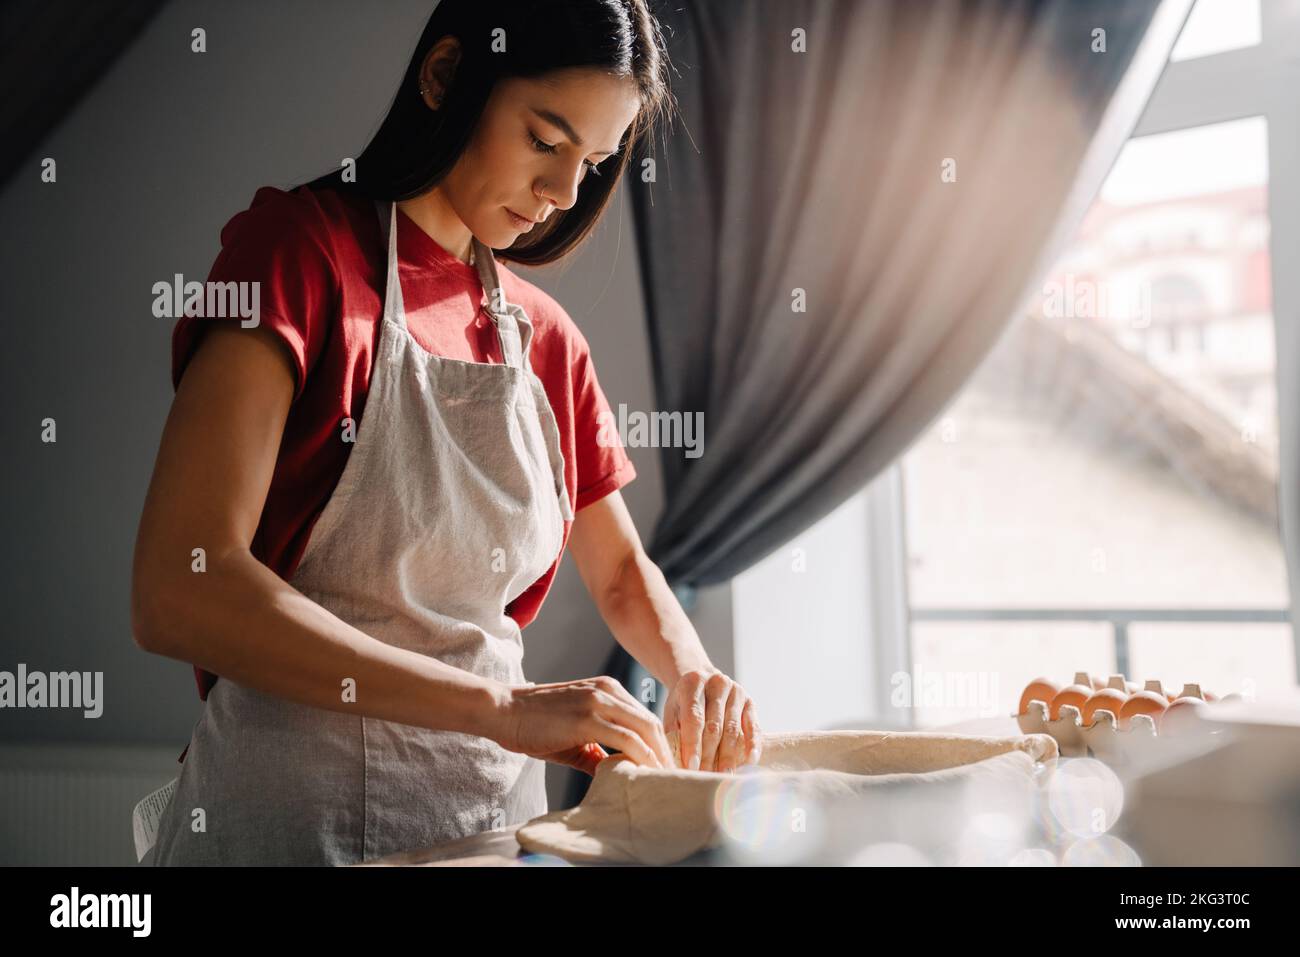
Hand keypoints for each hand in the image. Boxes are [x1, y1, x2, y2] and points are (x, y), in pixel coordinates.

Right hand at [489, 676, 674, 775]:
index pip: (645, 716)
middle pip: (651, 722)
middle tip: (671, 777)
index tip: (664, 767)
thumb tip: (615, 773)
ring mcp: (598, 701)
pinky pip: (626, 739)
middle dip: (665, 752)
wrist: (504, 710)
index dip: (659, 744)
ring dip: (658, 757)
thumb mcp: (574, 734)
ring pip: (644, 729)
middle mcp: (607, 690)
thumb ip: (597, 750)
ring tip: (662, 779)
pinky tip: (644, 773)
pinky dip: (641, 757)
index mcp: (607, 689)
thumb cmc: (534, 724)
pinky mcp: (587, 717)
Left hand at [663, 669, 761, 771]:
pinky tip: (749, 761)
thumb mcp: (672, 711)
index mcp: (692, 683)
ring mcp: (736, 692)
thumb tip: (676, 763)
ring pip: (732, 730)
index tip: (692, 767)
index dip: (693, 745)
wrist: (702, 679)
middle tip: (706, 778)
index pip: (694, 718)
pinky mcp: (750, 702)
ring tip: (724, 776)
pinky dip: (752, 745)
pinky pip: (753, 727)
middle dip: (709, 756)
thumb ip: (673, 733)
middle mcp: (716, 683)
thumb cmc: (684, 701)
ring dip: (728, 756)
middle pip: (714, 726)